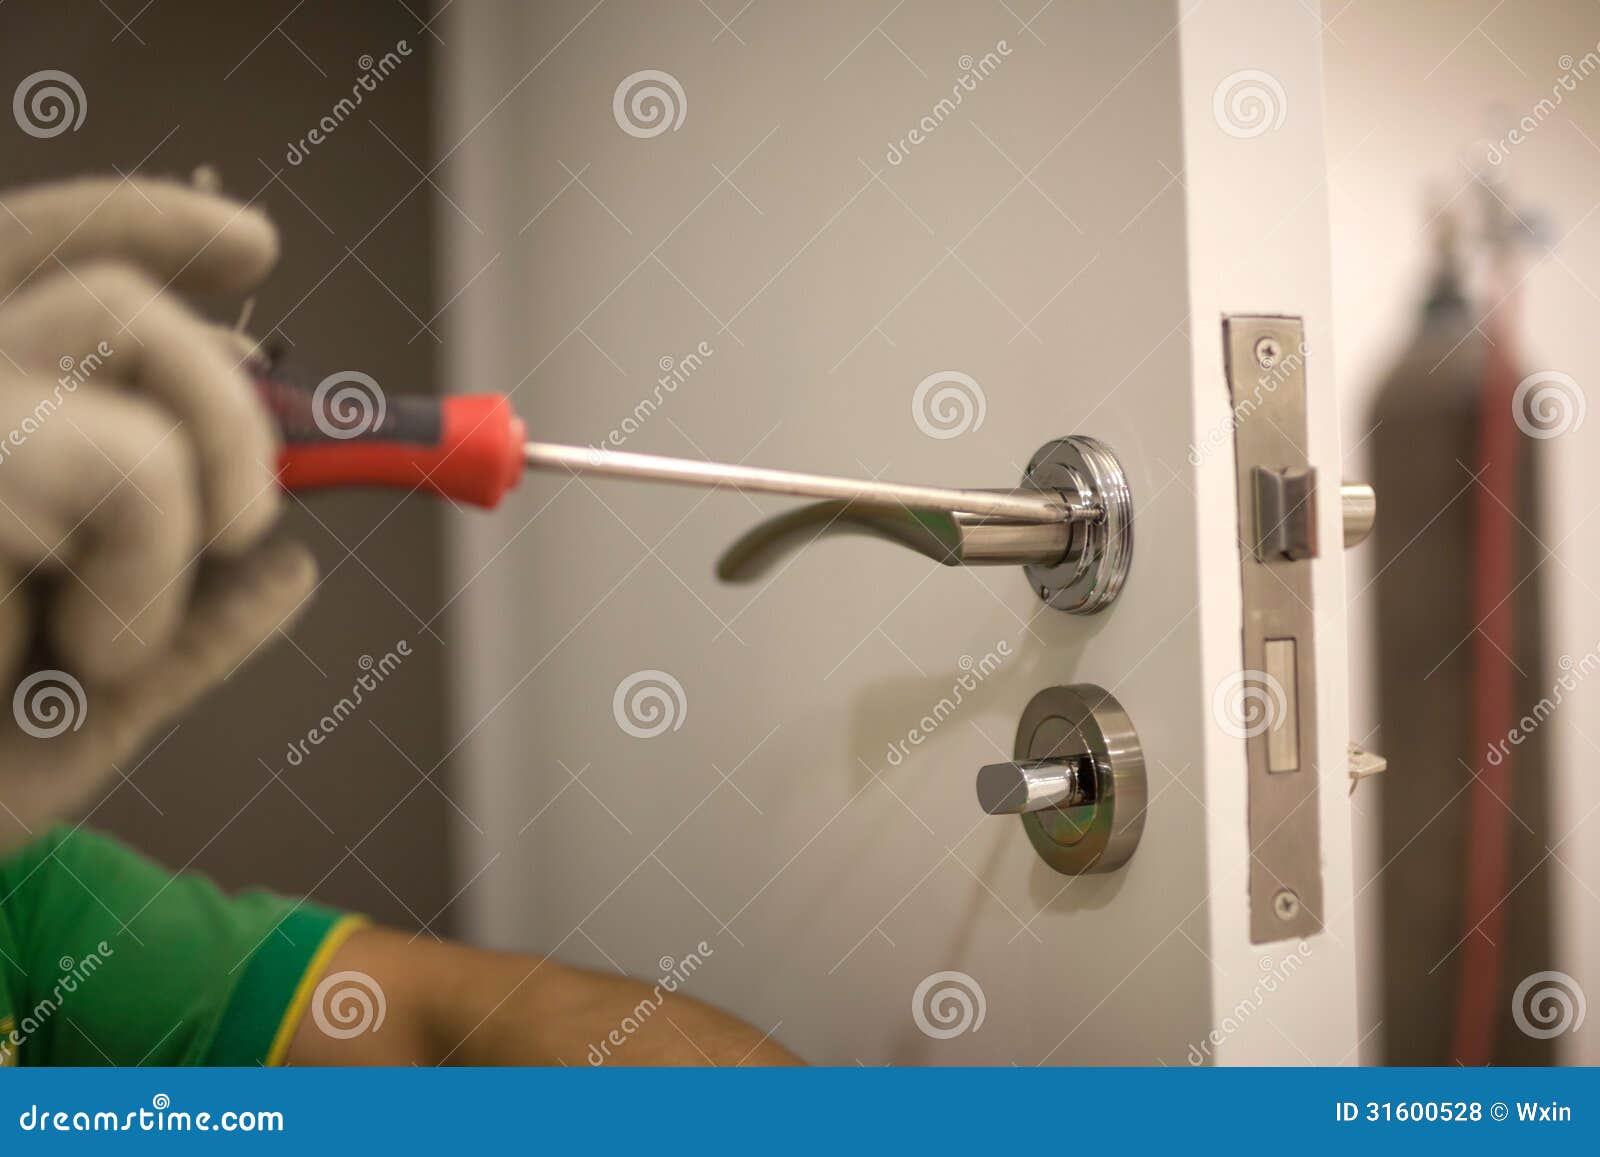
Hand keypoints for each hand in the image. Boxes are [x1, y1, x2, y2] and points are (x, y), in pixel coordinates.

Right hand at [0, 175, 315, 852]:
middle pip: (116, 301)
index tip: (251, 244)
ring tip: (107, 644)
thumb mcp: (98, 689)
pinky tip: (51, 661)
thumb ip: (191, 620)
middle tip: (249, 519)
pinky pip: (132, 472)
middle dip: (230, 411)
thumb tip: (291, 567)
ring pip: (140, 406)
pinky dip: (145, 588)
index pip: (41, 258)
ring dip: (175, 546)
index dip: (147, 226)